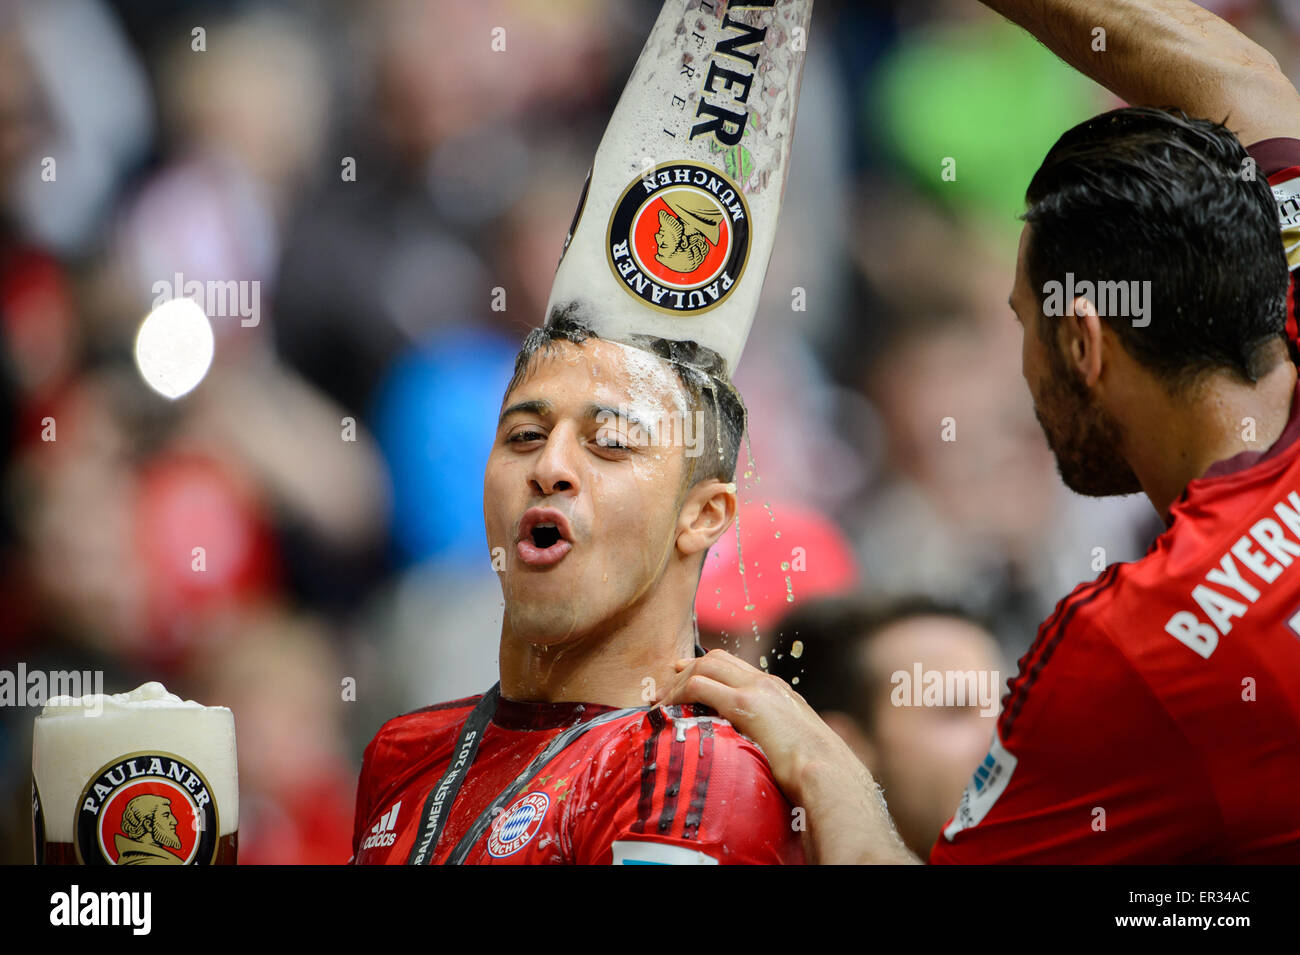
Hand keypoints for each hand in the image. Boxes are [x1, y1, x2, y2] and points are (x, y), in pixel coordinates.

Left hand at [655, 649, 849, 803]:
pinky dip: (678, 694)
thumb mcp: (795, 747)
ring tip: (660, 704)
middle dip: (686, 670)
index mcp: (778, 690)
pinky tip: (668, 711)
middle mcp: (766, 683)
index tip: (684, 677)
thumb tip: (763, 758)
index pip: (734, 666)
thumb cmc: (816, 772)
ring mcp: (756, 689)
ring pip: (704, 668)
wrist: (829, 773)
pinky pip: (700, 687)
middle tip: (663, 688)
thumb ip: (776, 741)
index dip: (705, 668)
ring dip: (678, 684)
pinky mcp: (745, 704)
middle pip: (716, 660)